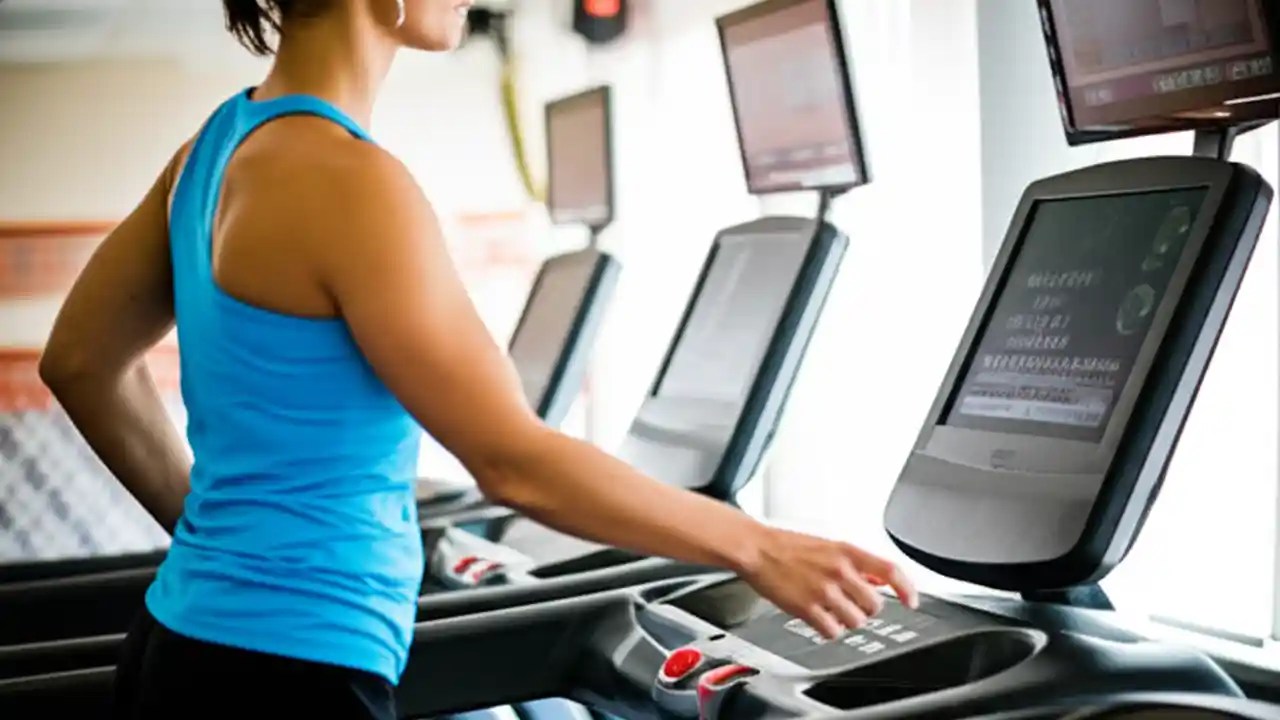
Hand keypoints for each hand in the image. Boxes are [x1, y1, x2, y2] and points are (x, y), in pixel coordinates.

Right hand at [741, 528, 918, 638]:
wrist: (756, 549)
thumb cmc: (786, 545)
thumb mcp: (827, 546)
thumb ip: (853, 563)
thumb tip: (875, 580)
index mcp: (847, 552)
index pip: (890, 571)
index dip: (906, 588)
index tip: (910, 601)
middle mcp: (840, 571)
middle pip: (875, 604)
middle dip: (866, 609)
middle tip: (854, 606)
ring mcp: (824, 590)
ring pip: (856, 621)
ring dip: (847, 621)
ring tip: (834, 613)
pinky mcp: (807, 608)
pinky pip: (832, 631)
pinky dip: (829, 630)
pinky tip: (820, 620)